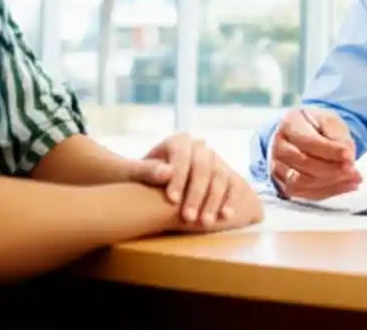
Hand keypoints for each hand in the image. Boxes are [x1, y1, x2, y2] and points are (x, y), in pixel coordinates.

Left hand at [134, 133, 257, 225]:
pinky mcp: (225, 175)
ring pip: (221, 176)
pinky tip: (226, 216)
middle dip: (197, 193)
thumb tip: (166, 172)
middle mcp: (199, 148)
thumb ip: (145, 171)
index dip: (179, 177)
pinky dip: (232, 200)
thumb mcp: (132, 173)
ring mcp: (215, 161)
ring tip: (205, 223)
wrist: (152, 186)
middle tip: (188, 218)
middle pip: (204, 167)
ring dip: (214, 200)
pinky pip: (234, 184)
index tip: (172, 200)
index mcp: (178, 142)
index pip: (182, 155)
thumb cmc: (138, 179)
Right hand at [270, 107, 360, 199]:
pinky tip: (346, 186)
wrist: (305, 135)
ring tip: (353, 179)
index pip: (308, 141)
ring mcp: (278, 167)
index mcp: (289, 124)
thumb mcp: (330, 121)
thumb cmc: (317, 126)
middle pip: (304, 163)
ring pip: (302, 182)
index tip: (350, 156)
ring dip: (331, 183)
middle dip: (332, 169)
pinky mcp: (284, 184)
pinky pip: (304, 194)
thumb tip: (348, 158)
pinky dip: (328, 192)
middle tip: (353, 171)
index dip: (330, 151)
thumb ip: (338, 137)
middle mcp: (279, 146)